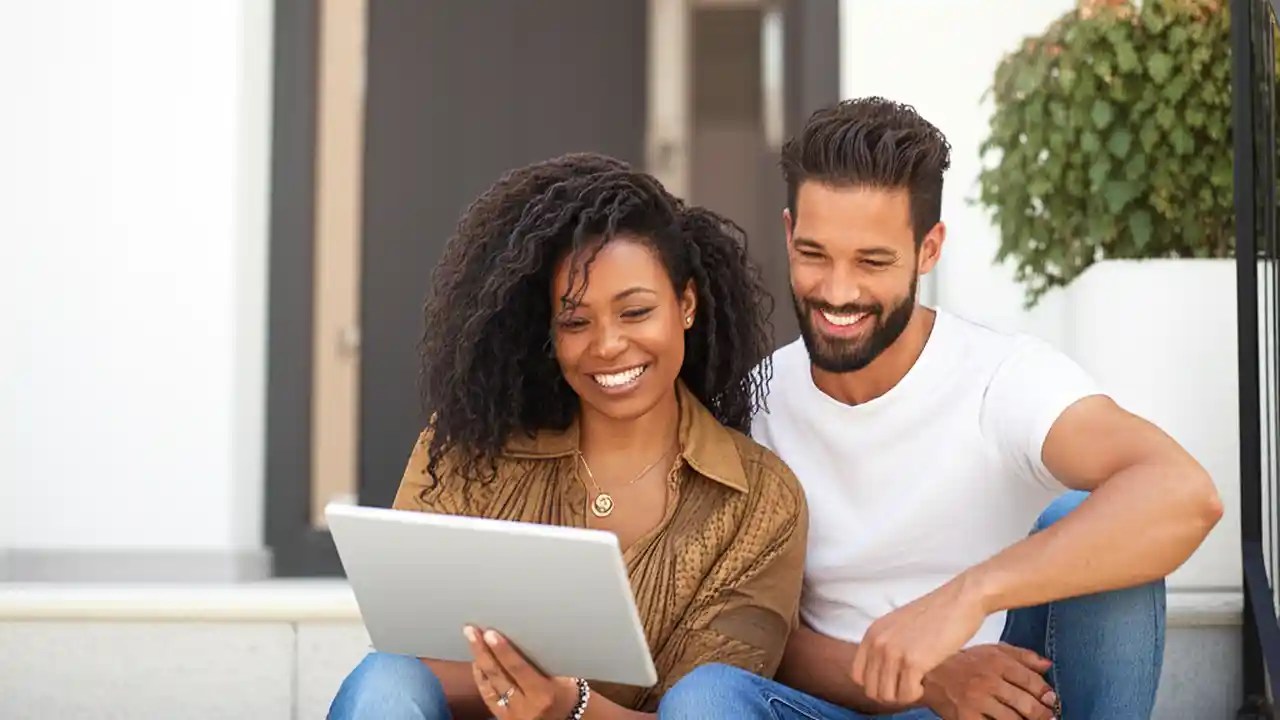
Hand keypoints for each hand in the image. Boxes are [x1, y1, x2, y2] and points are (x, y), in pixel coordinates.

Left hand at [465, 625, 579, 718]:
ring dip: (479, 662)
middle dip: (482, 651)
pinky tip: (477, 664)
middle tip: (471, 631)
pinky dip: (482, 680)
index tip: (489, 632)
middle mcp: (525, 707)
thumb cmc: (568, 694)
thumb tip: (520, 637)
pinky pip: (489, 698)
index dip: (502, 650)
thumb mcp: (563, 678)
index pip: (518, 669)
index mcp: (543, 694)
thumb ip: (542, 662)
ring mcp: (513, 716)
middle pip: (499, 676)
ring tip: (471, 641)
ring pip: (490, 686)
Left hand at [851, 577, 987, 704]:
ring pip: (887, 696)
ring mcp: (894, 652)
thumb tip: (882, 676)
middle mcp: (878, 643)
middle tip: (908, 685)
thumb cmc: (936, 614)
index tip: (893, 683)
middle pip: (871, 689)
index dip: (875, 685)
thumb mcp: (898, 627)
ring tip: (917, 682)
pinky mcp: (913, 662)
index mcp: (871, 634)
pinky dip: (916, 694)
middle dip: (890, 693)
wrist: (960, 600)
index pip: (857, 675)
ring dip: (903, 696)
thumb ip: (886, 646)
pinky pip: (906, 694)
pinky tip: (924, 682)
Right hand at [921, 644, 1055, 719]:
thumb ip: (1021, 656)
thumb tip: (1048, 665)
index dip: (1046, 693)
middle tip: (1049, 718)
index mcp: (996, 662)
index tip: (1051, 700)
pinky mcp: (966, 718)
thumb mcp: (992, 651)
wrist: (928, 674)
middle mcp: (987, 681)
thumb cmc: (964, 662)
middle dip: (1042, 715)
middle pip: (1026, 704)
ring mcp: (976, 702)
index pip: (1031, 681)